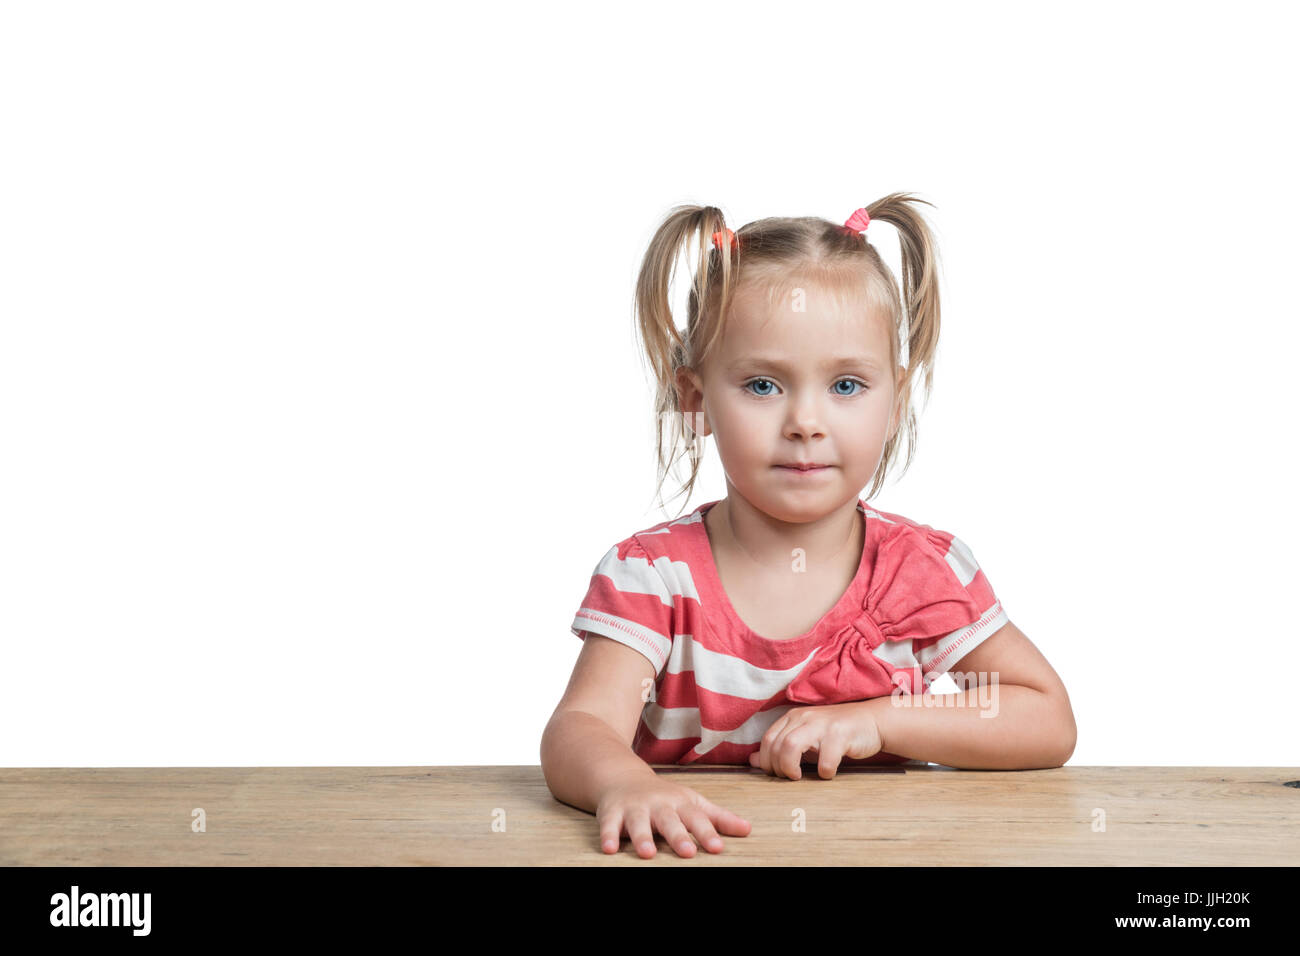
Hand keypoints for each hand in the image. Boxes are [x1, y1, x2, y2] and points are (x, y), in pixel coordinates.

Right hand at [596, 774, 751, 857]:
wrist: (623, 777)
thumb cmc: (665, 797)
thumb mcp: (692, 803)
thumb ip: (718, 818)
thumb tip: (748, 830)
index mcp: (680, 804)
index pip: (696, 818)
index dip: (707, 832)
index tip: (718, 847)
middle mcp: (658, 805)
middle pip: (669, 821)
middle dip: (678, 836)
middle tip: (688, 853)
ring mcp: (634, 808)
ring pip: (639, 823)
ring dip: (643, 837)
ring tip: (648, 854)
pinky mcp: (612, 812)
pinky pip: (608, 824)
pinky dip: (608, 835)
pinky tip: (609, 849)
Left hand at [748, 702, 882, 779]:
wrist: (871, 721)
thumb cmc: (835, 734)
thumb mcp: (805, 738)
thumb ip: (780, 748)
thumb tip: (752, 762)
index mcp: (793, 717)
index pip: (767, 739)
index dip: (766, 761)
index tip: (776, 774)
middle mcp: (804, 717)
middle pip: (776, 744)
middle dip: (776, 767)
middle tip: (788, 778)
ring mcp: (822, 724)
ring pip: (791, 746)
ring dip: (790, 767)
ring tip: (798, 777)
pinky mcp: (840, 734)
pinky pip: (825, 759)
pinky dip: (824, 772)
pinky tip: (828, 773)